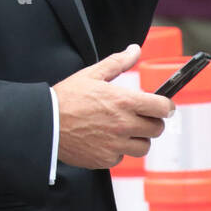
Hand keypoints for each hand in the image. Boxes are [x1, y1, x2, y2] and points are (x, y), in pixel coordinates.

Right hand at [55, 44, 175, 169]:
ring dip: (139, 139)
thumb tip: (134, 50)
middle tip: (143, 118)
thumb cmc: (66, 98)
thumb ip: (118, 62)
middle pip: (157, 129)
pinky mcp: (104, 159)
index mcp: (123, 101)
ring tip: (126, 131)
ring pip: (143, 147)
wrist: (45, 124)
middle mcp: (123, 124)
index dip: (166, 106)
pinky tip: (107, 141)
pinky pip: (122, 158)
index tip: (164, 107)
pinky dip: (118, 151)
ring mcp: (115, 145)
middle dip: (153, 122)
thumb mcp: (92, 74)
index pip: (162, 107)